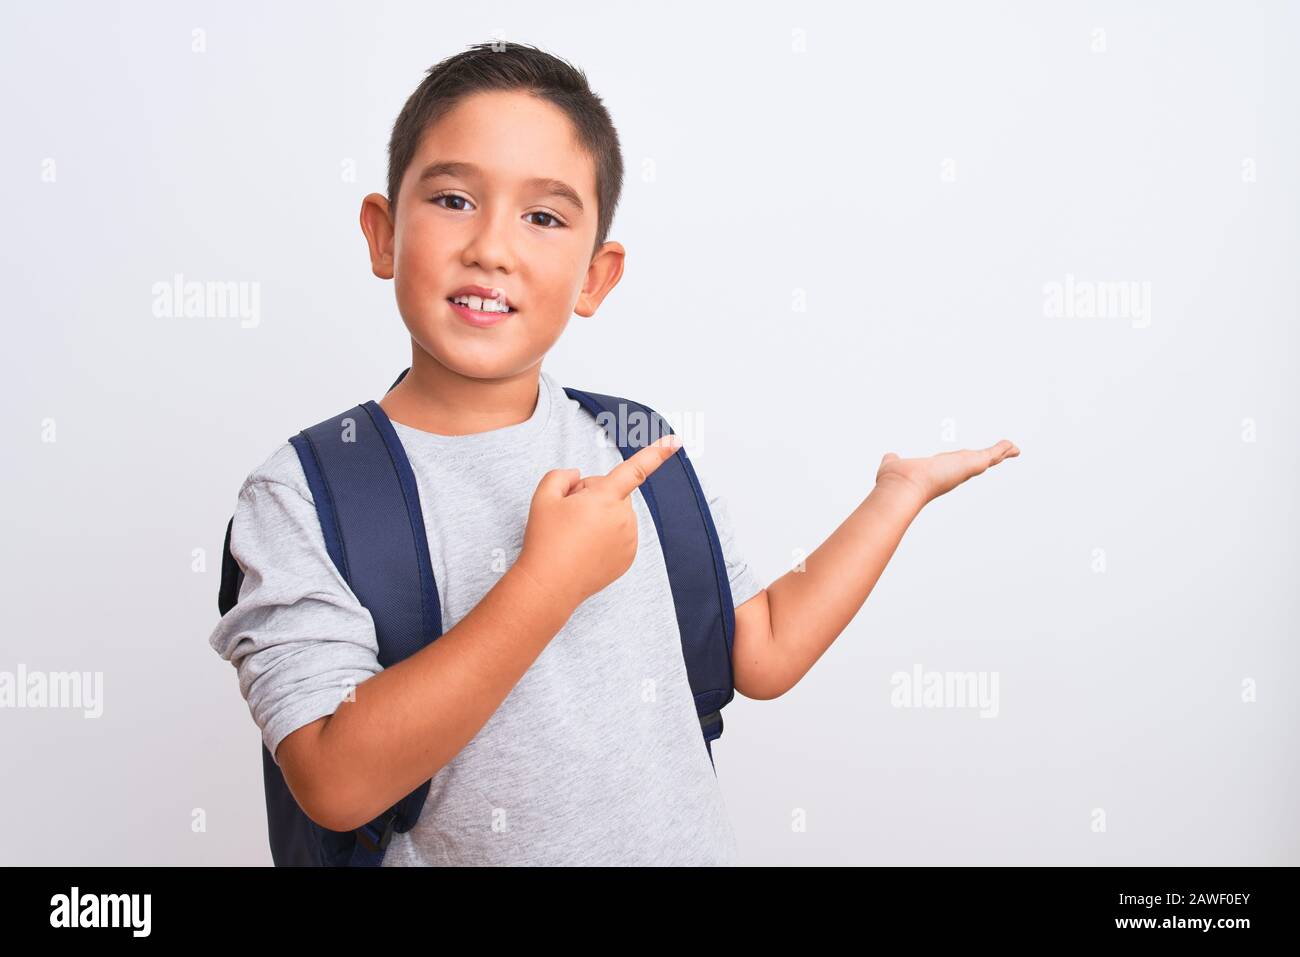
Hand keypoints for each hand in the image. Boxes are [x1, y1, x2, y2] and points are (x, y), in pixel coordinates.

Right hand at [515, 433, 683, 612]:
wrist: (550, 585)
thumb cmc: (546, 540)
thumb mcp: (543, 497)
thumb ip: (562, 475)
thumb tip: (578, 476)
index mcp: (605, 498)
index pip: (635, 469)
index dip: (657, 453)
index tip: (676, 441)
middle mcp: (624, 518)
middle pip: (613, 492)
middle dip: (594, 496)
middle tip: (570, 516)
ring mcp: (629, 540)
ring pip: (616, 513)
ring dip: (600, 517)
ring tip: (576, 536)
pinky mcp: (629, 557)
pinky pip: (620, 534)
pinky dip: (606, 536)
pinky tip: (586, 548)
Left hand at [874, 439, 1019, 506]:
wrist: (904, 486)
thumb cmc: (896, 480)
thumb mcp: (894, 465)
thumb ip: (893, 461)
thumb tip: (890, 457)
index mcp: (938, 473)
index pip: (953, 466)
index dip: (961, 463)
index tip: (968, 461)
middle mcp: (954, 473)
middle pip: (975, 464)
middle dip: (986, 460)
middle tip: (998, 455)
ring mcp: (965, 469)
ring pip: (987, 460)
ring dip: (1000, 454)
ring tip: (1013, 449)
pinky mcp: (974, 463)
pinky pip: (993, 454)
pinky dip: (1004, 449)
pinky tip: (1014, 447)